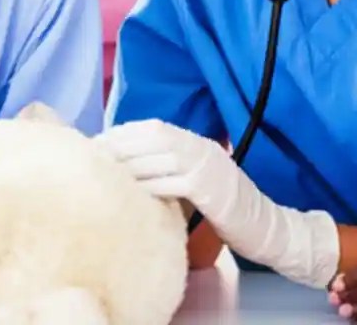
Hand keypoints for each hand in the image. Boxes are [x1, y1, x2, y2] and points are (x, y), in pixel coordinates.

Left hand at [97, 119, 338, 288]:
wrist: (266, 228)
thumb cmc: (226, 208)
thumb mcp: (199, 178)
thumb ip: (172, 167)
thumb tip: (130, 165)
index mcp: (197, 142)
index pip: (152, 127)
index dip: (122, 133)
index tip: (96, 143)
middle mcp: (201, 149)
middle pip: (150, 138)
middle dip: (117, 147)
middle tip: (90, 159)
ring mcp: (207, 168)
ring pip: (157, 158)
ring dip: (127, 166)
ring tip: (102, 176)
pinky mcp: (209, 191)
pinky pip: (170, 184)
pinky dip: (148, 187)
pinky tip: (130, 195)